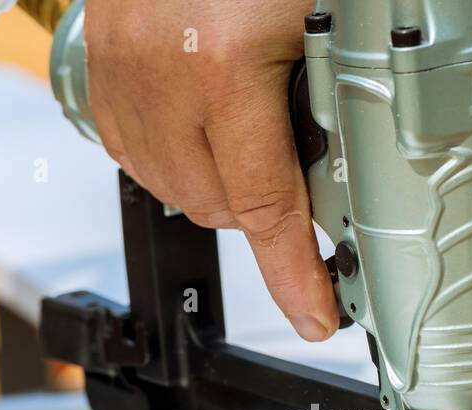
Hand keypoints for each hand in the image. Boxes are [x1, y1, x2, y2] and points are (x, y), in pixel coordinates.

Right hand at [85, 0, 337, 342]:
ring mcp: (119, 82)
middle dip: (271, 205)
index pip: (267, 208)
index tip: (318, 318)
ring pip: (179, 191)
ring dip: (225, 185)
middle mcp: (159, 83)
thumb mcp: (322, 10)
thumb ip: (346, 79)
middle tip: (305, 163)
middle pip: (223, 207)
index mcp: (222, 68)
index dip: (296, 276)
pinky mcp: (95, 78)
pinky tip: (209, 126)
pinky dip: (181, 160)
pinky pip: (138, 158)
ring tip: (253, 134)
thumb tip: (376, 150)